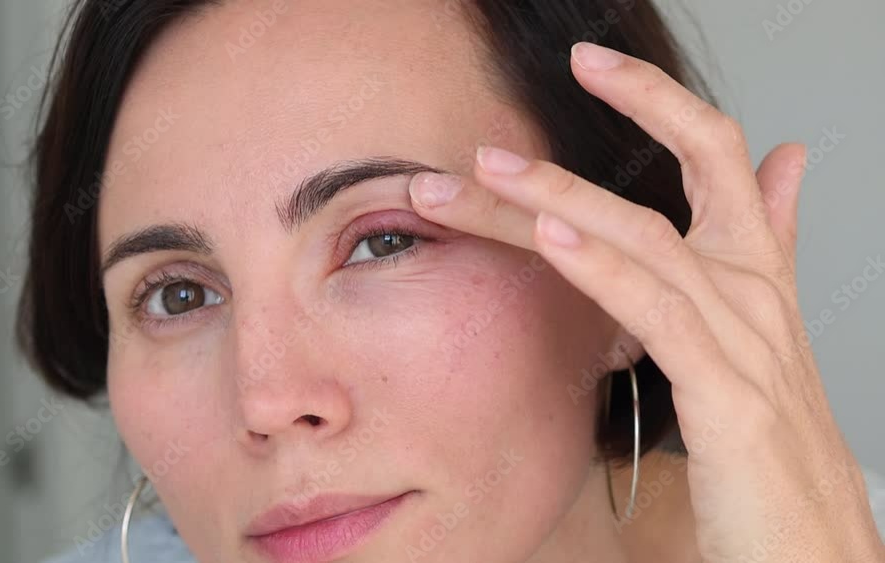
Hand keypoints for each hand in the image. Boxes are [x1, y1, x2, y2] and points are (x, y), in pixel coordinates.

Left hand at [406, 41, 884, 562]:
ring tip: (484, 176)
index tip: (589, 64)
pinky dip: (602, 269)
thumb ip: (766, 240)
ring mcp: (745, 338)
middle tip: (483, 146)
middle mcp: (751, 291)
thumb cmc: (771, 444)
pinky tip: (552, 238)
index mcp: (753, 271)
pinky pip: (657, 313)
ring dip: (554, 201)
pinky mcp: (728, 395)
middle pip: (656, 193)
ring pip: (643, 241)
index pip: (713, 152)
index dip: (655, 97)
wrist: (816, 545)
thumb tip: (785, 161)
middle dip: (566, 159)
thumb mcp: (762, 332)